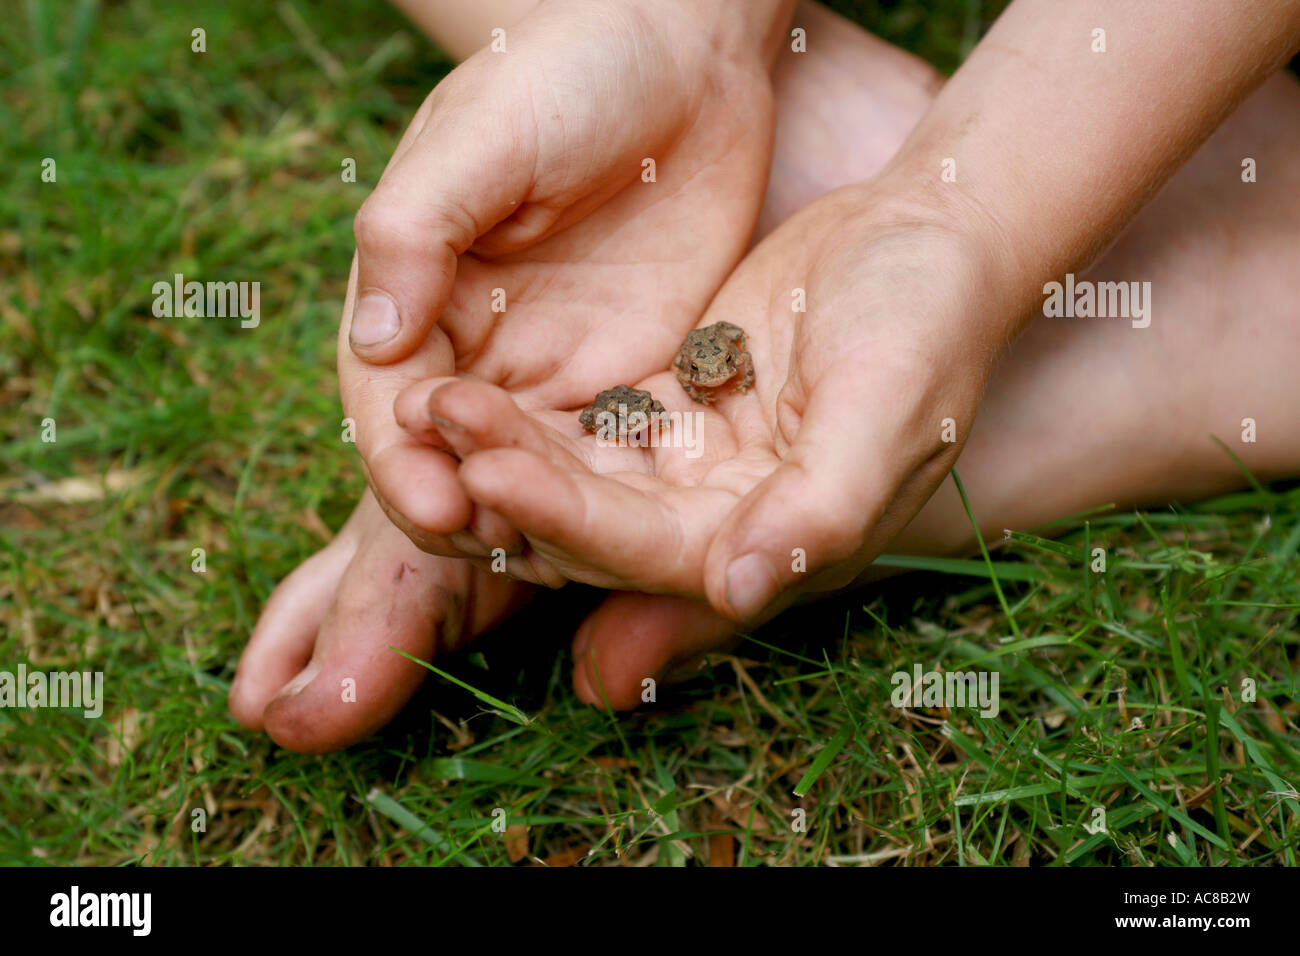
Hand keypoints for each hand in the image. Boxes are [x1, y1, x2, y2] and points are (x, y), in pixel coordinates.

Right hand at [338, 0, 790, 557]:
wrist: (686, 57)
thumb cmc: (569, 71)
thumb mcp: (481, 135)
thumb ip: (417, 230)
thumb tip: (372, 342)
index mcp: (418, 293)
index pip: (390, 402)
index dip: (404, 462)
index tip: (434, 506)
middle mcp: (477, 347)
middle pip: (452, 458)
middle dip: (465, 510)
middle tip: (494, 550)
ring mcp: (554, 369)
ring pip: (526, 475)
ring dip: (532, 523)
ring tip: (555, 562)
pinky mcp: (629, 379)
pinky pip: (606, 458)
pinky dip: (601, 501)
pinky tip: (622, 536)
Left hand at [407, 179, 1009, 619]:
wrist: (929, 236)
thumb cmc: (927, 318)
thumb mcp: (889, 406)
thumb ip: (821, 506)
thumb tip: (738, 589)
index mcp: (782, 540)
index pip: (655, 552)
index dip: (571, 519)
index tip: (490, 474)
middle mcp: (727, 522)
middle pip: (598, 525)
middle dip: (516, 481)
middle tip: (437, 426)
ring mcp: (696, 468)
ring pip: (581, 478)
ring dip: (509, 449)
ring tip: (436, 402)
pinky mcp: (672, 412)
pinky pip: (587, 426)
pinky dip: (531, 415)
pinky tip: (469, 388)